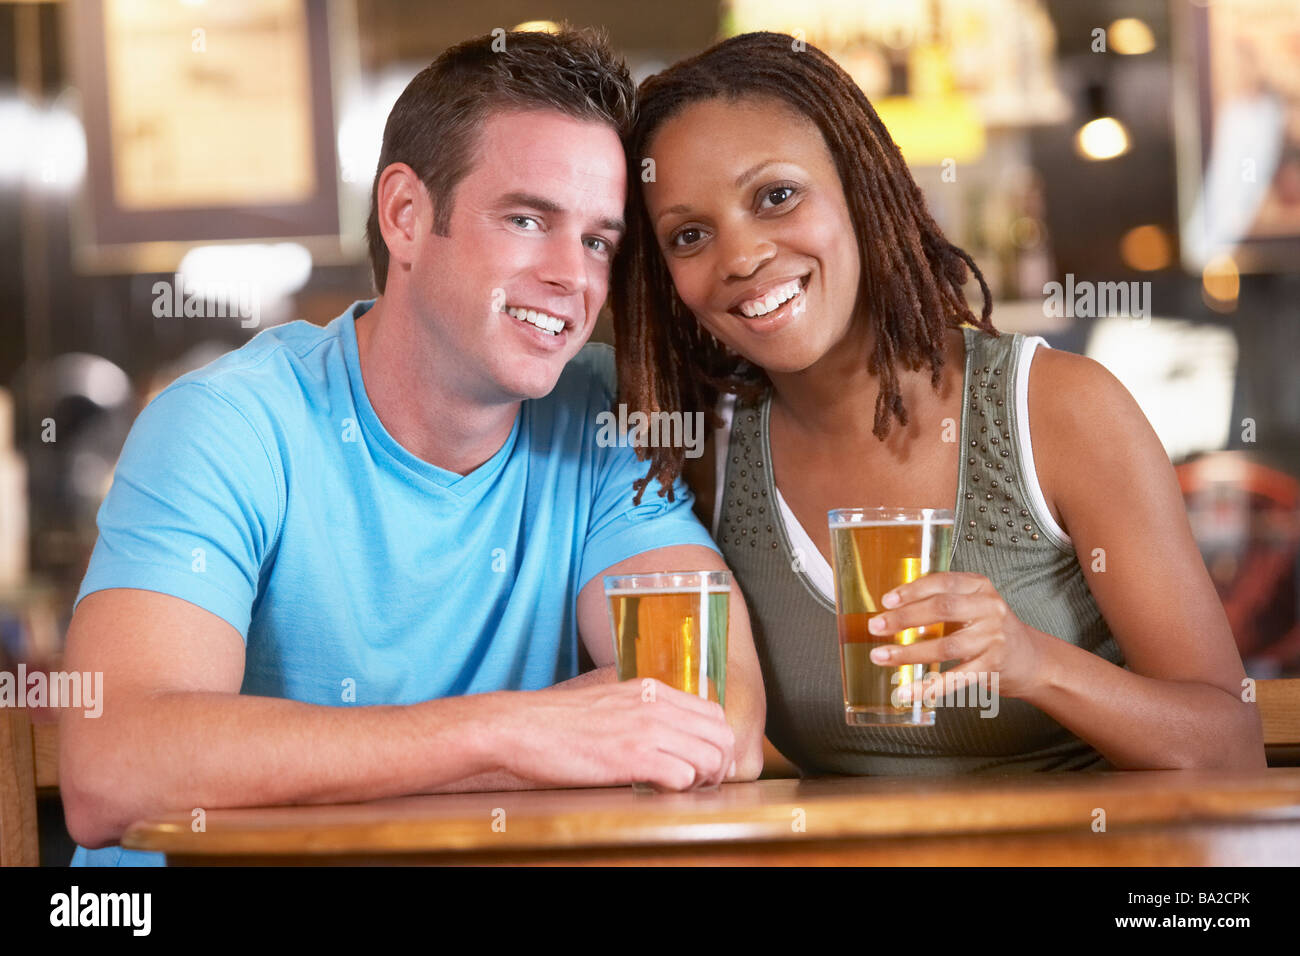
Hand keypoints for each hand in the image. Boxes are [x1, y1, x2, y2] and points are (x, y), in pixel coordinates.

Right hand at [495, 679, 735, 790]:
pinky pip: (682, 776)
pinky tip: (659, 791)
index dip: (718, 742)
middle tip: (701, 782)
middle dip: (720, 764)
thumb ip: (642, 712)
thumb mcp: (610, 702)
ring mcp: (645, 729)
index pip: (713, 712)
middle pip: (721, 735)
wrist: (521, 727)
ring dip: (703, 780)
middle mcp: (656, 705)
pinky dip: (679, 789)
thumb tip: (668, 736)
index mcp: (652, 690)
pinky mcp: (631, 756)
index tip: (706, 763)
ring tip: (683, 789)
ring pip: (709, 758)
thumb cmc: (559, 722)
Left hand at [864, 571, 1053, 702]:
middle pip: (941, 610)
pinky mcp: (993, 666)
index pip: (942, 582)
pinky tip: (907, 692)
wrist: (1031, 659)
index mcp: (979, 587)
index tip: (886, 600)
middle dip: (903, 618)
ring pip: (945, 646)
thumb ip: (941, 600)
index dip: (912, 590)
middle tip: (875, 626)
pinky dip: (928, 687)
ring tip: (881, 657)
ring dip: (908, 653)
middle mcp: (989, 609)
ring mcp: (993, 638)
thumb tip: (892, 608)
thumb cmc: (989, 629)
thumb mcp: (972, 604)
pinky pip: (955, 678)